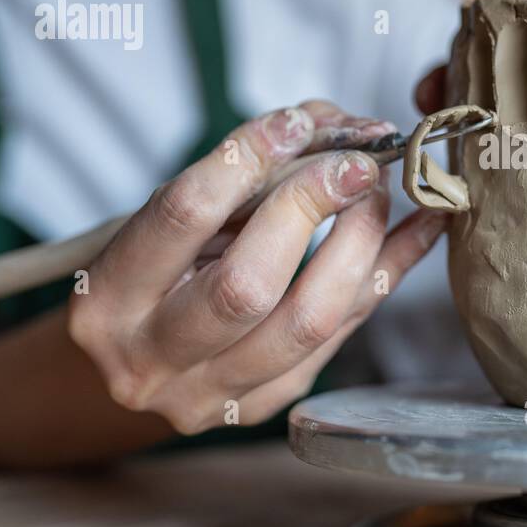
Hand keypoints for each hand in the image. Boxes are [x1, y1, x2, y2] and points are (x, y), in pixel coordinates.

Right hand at [67, 101, 446, 433]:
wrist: (130, 366)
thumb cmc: (146, 275)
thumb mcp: (161, 219)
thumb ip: (235, 175)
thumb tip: (327, 124)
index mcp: (106, 299)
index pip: (184, 216)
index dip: (249, 157)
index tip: (298, 122)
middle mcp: (150, 359)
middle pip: (249, 284)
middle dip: (312, 207)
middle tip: (354, 162)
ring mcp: (209, 396)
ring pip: (309, 321)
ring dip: (361, 243)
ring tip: (380, 191)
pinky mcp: (265, 405)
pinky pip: (345, 333)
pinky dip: (388, 272)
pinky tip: (420, 226)